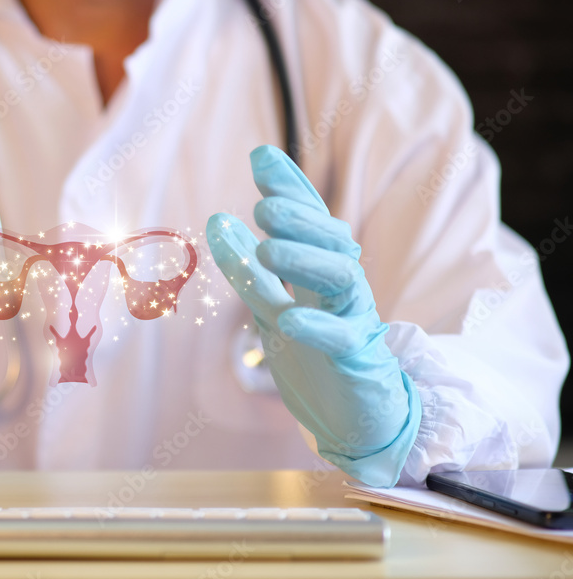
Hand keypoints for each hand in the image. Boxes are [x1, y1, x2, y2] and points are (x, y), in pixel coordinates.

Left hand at [206, 145, 420, 485]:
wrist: (353, 420)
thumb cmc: (315, 357)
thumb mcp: (271, 306)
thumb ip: (248, 267)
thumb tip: (219, 219)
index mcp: (320, 274)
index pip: (308, 221)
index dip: (289, 188)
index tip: (260, 158)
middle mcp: (342, 290)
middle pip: (330, 242)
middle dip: (299, 219)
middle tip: (263, 206)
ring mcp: (354, 322)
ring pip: (343, 279)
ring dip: (305, 260)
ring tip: (268, 251)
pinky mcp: (359, 360)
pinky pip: (342, 339)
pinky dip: (317, 326)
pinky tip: (289, 319)